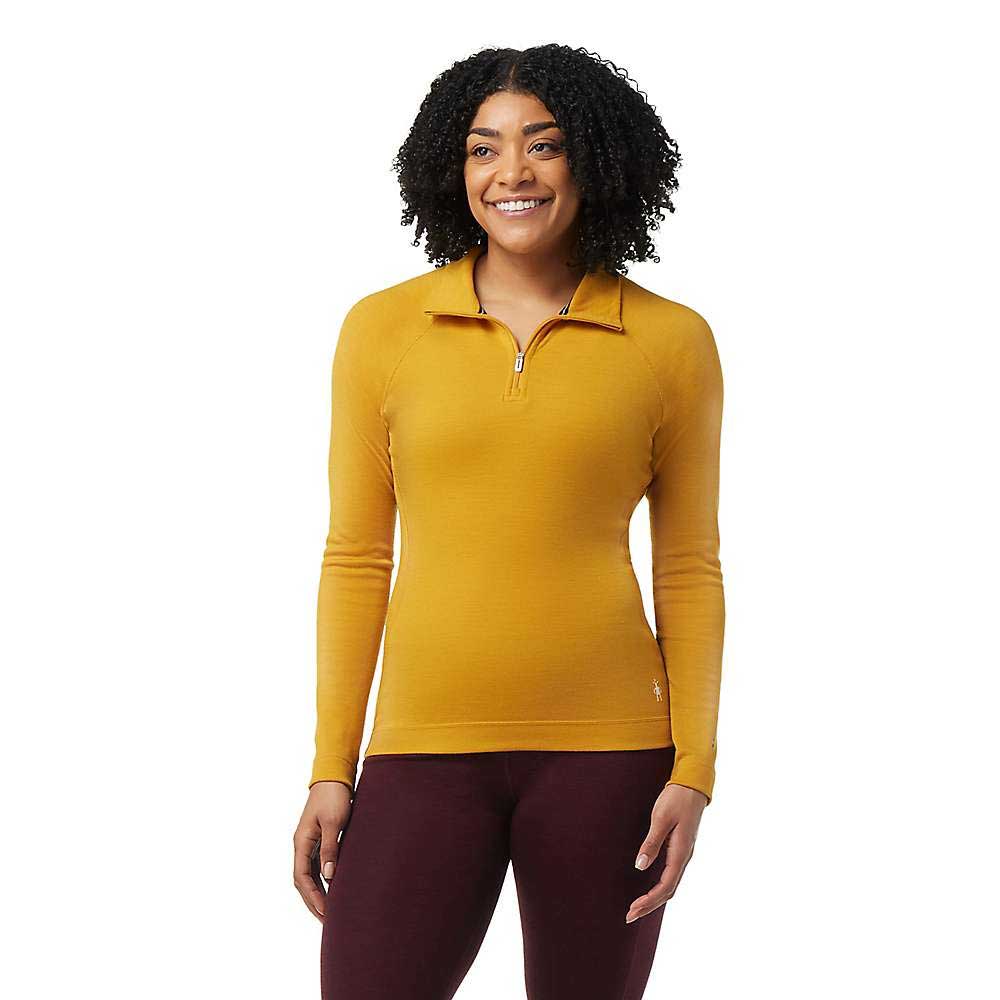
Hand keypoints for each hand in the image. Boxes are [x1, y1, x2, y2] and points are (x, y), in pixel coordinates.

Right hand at [292, 780, 352, 920]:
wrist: (335, 775)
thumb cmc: (334, 796)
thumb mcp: (333, 822)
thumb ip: (330, 848)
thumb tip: (329, 877)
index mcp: (301, 842)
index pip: (302, 878)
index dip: (312, 897)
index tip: (325, 913)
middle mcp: (302, 844)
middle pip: (303, 880)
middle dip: (313, 901)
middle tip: (327, 921)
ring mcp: (309, 841)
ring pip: (309, 874)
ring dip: (318, 892)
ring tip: (331, 910)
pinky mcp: (319, 838)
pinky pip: (317, 865)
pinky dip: (323, 879)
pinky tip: (334, 887)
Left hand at [626, 783, 707, 922]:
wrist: (693, 785)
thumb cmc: (676, 799)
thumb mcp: (661, 818)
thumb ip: (651, 843)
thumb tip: (640, 866)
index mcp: (681, 852)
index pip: (665, 885)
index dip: (649, 900)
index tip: (633, 909)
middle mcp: (684, 857)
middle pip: (668, 890)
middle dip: (650, 905)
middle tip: (630, 915)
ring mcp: (684, 853)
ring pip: (671, 884)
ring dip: (654, 898)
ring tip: (637, 906)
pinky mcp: (680, 848)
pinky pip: (671, 874)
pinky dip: (660, 887)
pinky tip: (650, 888)